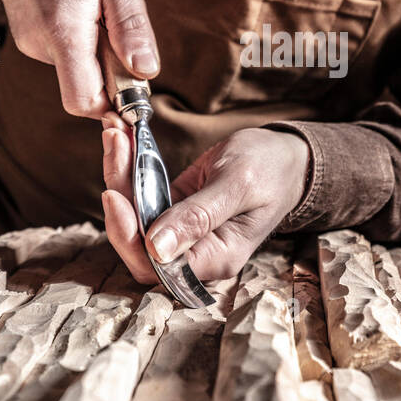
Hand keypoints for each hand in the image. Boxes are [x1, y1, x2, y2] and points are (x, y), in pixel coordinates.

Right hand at [0, 0, 158, 117]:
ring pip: (79, 65)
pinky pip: (66, 48)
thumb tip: (146, 71)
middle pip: (87, 84)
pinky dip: (84, 33)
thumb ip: (131, 23)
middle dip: (114, 64)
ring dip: (100, 44)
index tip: (138, 83)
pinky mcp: (29, 32)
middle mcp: (41, 45)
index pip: (85, 101)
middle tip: (119, 15)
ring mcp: (31, 40)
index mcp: (64, 33)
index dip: (115, 105)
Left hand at [101, 125, 310, 284]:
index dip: (129, 237)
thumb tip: (157, 249)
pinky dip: (128, 168)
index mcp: (215, 258)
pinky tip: (123, 139)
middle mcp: (195, 253)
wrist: (287, 156)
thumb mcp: (238, 185)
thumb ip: (198, 217)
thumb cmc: (272, 169)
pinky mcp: (174, 212)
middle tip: (114, 148)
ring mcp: (182, 233)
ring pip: (134, 218)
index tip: (116, 196)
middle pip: (136, 244)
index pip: (156, 267)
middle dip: (118, 198)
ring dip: (119, 175)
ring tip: (115, 134)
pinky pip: (142, 198)